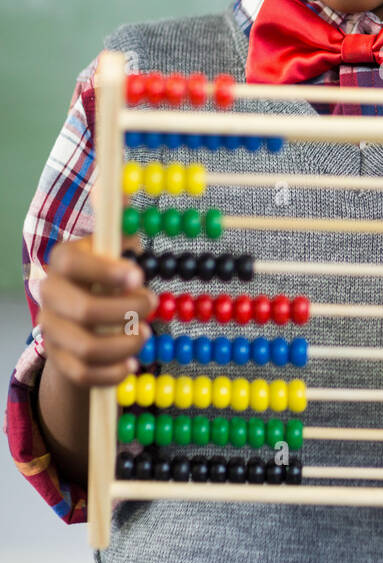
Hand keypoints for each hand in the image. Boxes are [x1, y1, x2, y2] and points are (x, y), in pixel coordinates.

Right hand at [37, 234, 157, 387]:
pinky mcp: (60, 360)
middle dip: (126, 311)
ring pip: (87, 347)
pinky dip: (112, 373)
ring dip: (125, 343)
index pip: (73, 265)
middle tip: (152, 305)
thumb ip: (118, 221)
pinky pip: (84, 375)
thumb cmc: (109, 274)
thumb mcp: (116, 246)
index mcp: (63, 261)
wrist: (85, 315)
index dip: (105, 271)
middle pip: (83, 310)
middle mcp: (50, 295)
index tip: (139, 276)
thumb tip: (115, 188)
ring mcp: (52, 330)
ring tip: (146, 335)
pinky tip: (132, 364)